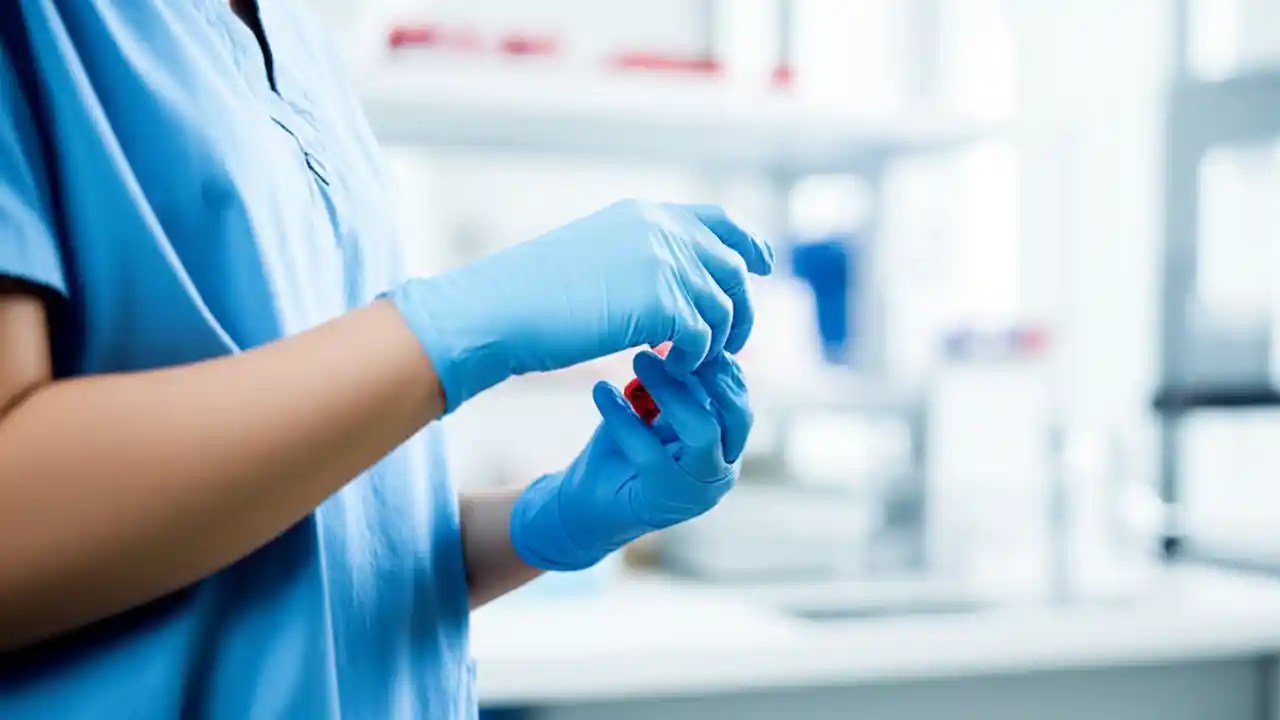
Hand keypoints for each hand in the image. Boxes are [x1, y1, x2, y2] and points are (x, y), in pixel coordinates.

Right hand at [389, 200, 772, 410]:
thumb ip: (641, 260)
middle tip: (731, 343)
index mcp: (646, 214)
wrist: (500, 309)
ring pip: (721, 308)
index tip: (762, 265)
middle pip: (731, 268)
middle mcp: (662, 230)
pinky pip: (702, 339)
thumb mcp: (594, 258)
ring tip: (690, 363)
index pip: (719, 221)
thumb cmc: (532, 294)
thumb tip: (675, 285)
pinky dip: (692, 359)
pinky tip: (669, 368)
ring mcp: (665, 262)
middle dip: (739, 307)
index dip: (747, 243)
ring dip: (713, 341)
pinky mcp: (662, 301)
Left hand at [510, 351, 751, 570]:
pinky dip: (624, 417)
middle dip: (708, 374)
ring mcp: (696, 491)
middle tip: (671, 344)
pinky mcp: (661, 501)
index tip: (693, 333)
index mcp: (725, 449)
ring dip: (672, 390)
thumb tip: (686, 337)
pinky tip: (601, 390)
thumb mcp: (657, 412)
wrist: (586, 506)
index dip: (723, 367)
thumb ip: (679, 387)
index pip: (741, 402)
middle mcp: (720, 472)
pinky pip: (649, 452)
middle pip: (736, 415)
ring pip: (702, 431)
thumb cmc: (624, 452)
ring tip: (639, 359)